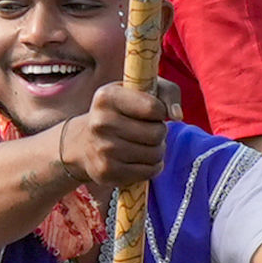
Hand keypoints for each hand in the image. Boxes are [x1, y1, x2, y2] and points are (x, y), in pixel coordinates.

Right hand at [62, 73, 171, 192]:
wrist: (84, 143)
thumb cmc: (120, 112)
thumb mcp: (140, 90)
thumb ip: (166, 92)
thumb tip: (177, 115)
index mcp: (107, 97)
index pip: (153, 107)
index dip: (161, 111)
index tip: (153, 112)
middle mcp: (100, 122)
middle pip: (156, 133)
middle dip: (160, 132)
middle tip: (149, 131)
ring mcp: (102, 149)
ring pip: (155, 154)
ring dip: (157, 150)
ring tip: (145, 144)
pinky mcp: (107, 172)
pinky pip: (148, 172)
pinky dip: (152, 166)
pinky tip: (141, 159)